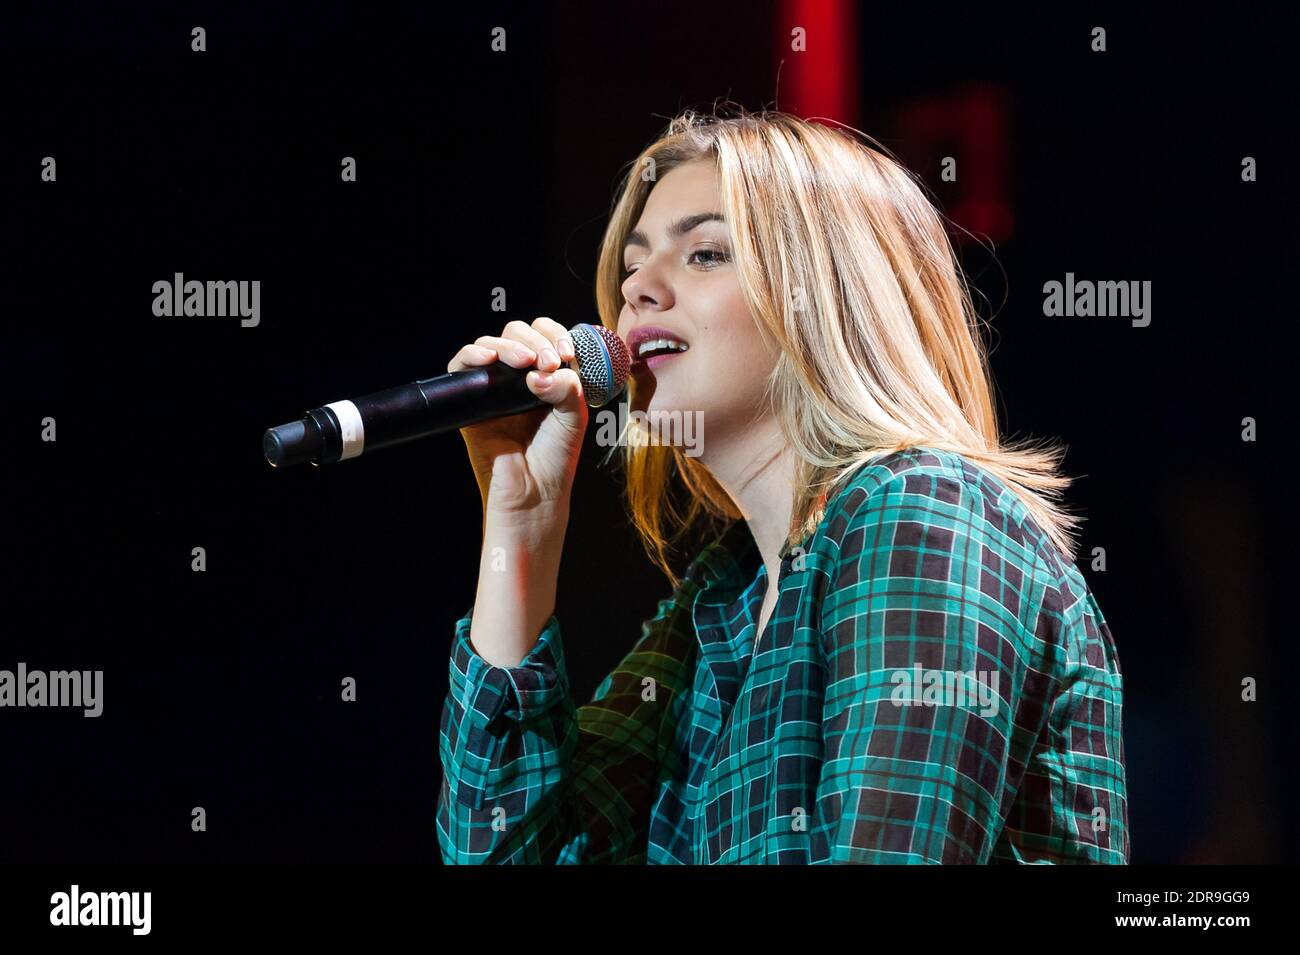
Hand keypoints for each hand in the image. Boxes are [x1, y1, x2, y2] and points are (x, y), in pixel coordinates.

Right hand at [446, 317, 587, 517]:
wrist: (533, 493)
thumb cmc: (555, 458)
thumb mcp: (575, 416)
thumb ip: (568, 386)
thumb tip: (539, 370)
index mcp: (548, 375)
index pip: (546, 335)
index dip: (555, 335)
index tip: (566, 353)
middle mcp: (519, 377)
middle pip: (517, 333)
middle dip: (535, 340)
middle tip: (548, 362)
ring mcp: (493, 386)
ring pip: (492, 343)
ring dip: (510, 345)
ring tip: (526, 363)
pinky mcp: (470, 399)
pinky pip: (461, 364)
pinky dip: (473, 353)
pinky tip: (488, 359)